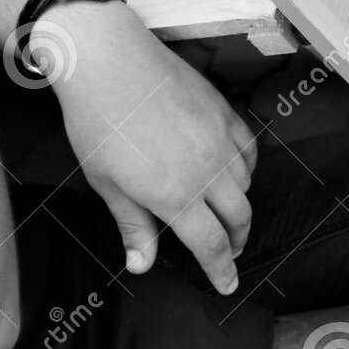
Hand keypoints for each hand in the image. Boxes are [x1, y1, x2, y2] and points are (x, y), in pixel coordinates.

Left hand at [45, 1, 257, 293]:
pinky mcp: (226, 114)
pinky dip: (246, 169)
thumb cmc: (100, 124)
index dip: (221, 270)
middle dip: (235, 242)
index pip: (210, 244)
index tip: (227, 286)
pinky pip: (248, 151)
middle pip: (239, 218)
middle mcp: (208, 171)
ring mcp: (222, 140)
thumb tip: (143, 264)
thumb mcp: (107, 183)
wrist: (113, 63)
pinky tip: (233, 171)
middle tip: (227, 253)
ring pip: (246, 184)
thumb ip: (133, 225)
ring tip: (224, 212)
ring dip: (239, 206)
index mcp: (176, 195)